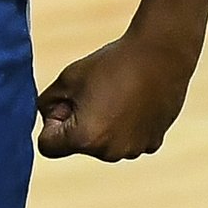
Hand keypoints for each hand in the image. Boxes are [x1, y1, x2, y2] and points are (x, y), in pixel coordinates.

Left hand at [37, 28, 197, 160]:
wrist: (159, 54)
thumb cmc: (110, 64)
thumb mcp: (66, 79)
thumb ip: (48, 104)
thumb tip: (50, 120)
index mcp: (84, 139)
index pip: (48, 146)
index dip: (52, 122)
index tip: (69, 101)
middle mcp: (109, 152)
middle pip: (78, 145)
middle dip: (78, 124)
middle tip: (96, 93)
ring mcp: (133, 150)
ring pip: (103, 144)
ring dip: (103, 126)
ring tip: (117, 95)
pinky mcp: (152, 143)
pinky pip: (126, 140)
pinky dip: (126, 126)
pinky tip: (135, 101)